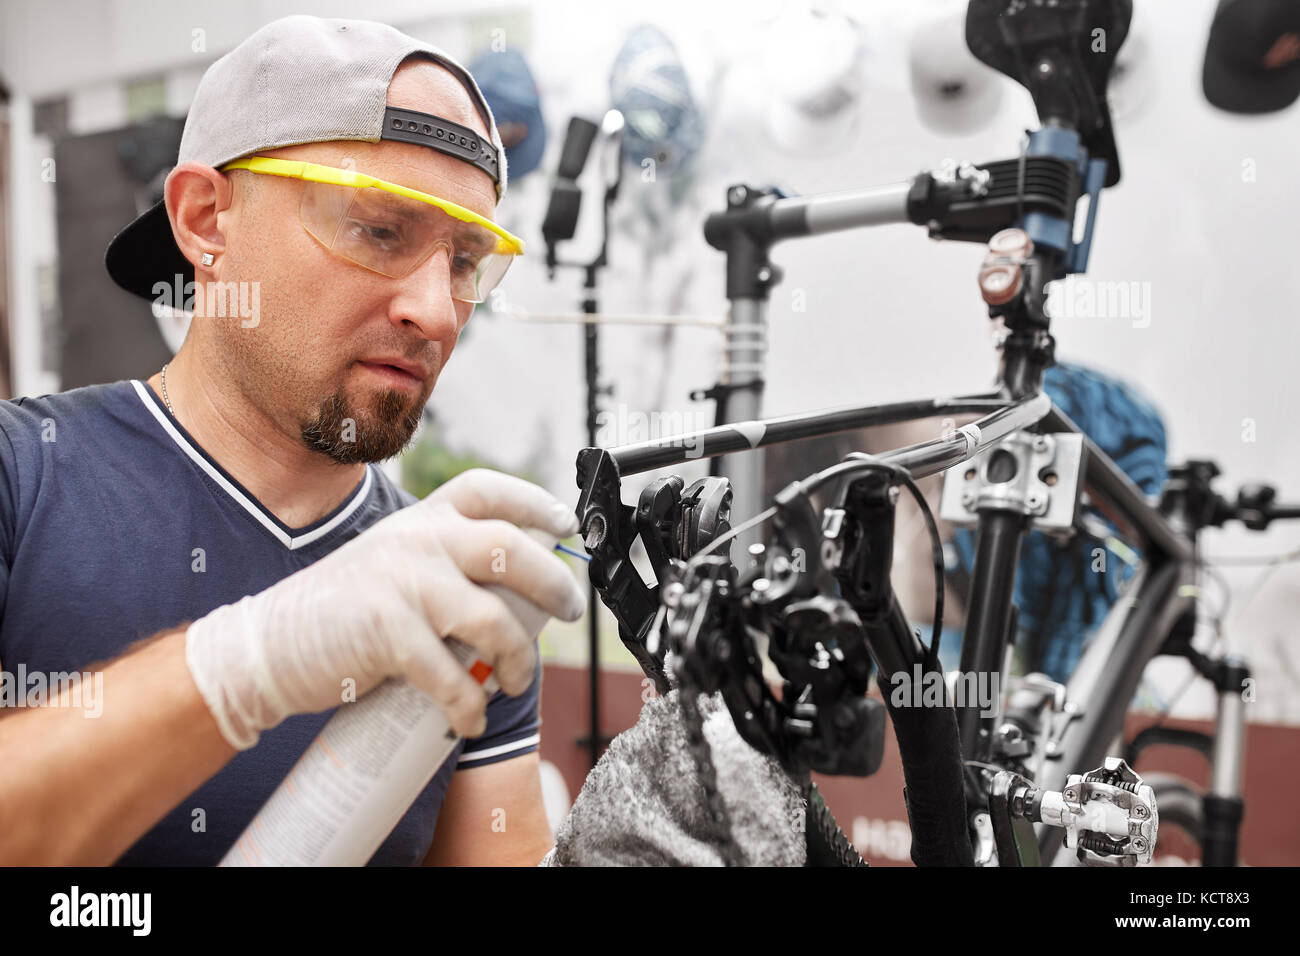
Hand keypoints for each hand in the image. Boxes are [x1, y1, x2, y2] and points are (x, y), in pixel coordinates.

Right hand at [185, 469, 585, 749]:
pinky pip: (452, 673)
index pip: (486, 490)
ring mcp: (402, 582)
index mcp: (420, 518)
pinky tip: (470, 719)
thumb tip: (519, 581)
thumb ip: (444, 559)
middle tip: (570, 609)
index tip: (566, 522)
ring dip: (518, 657)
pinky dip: (469, 704)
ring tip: (516, 680)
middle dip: (552, 583)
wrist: (268, 646)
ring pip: (492, 618)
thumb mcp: (394, 562)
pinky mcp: (388, 631)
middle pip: (509, 548)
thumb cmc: (342, 611)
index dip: (534, 501)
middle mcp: (415, 539)